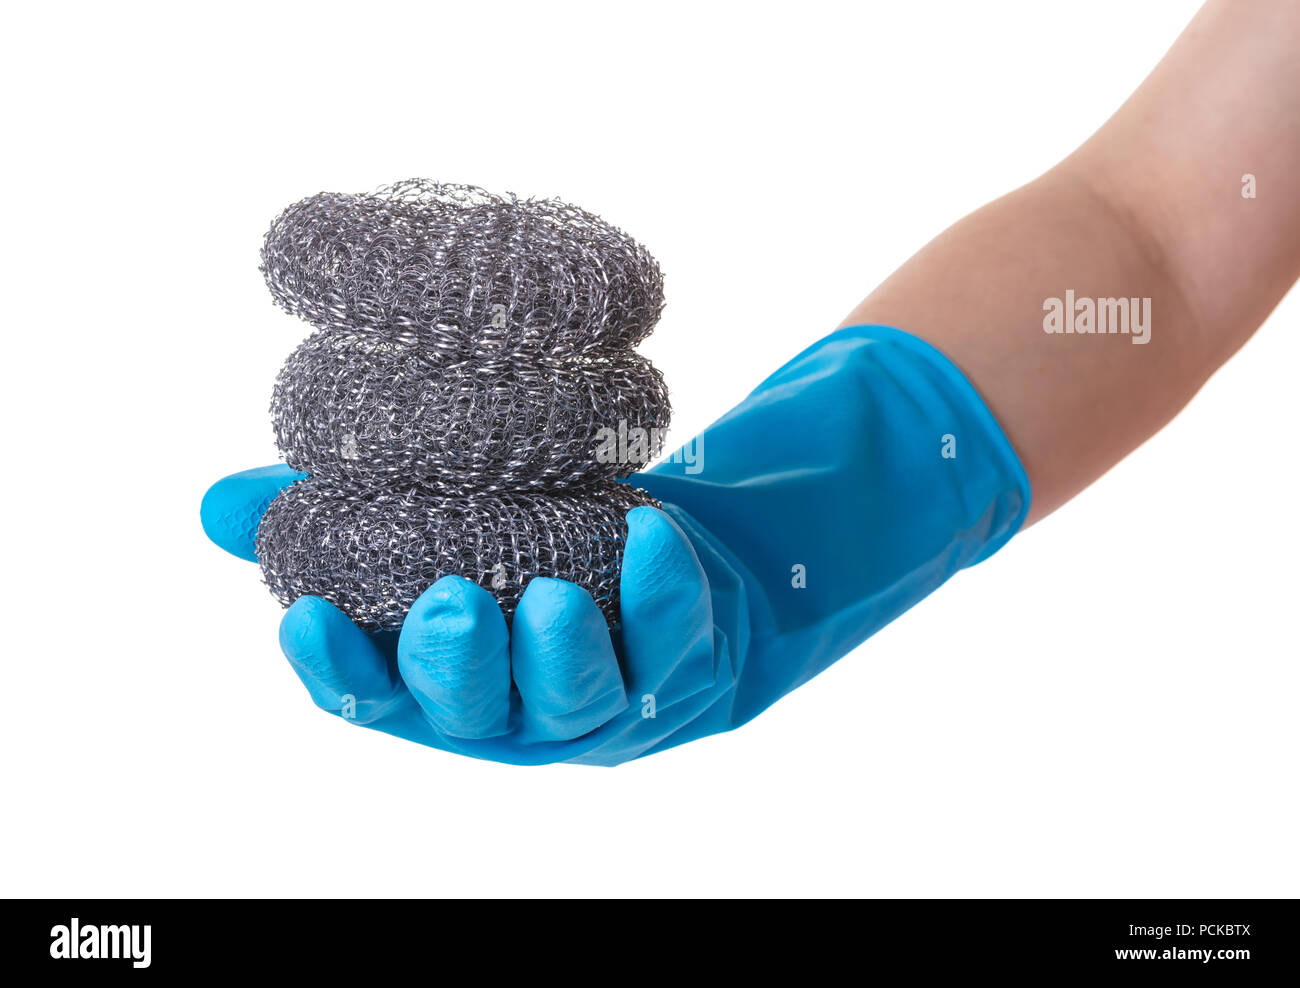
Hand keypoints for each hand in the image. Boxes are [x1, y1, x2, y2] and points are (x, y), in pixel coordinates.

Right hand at [202, 465, 740, 765]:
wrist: (658, 575)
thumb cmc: (519, 560)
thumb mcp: (426, 541)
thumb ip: (331, 527)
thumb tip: (223, 505)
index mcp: (438, 682)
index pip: (373, 695)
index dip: (337, 668)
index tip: (307, 616)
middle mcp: (511, 706)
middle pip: (474, 710)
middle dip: (457, 664)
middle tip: (451, 604)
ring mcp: (597, 696)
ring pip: (575, 696)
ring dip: (561, 652)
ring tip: (552, 597)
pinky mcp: (674, 663)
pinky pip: (670, 638)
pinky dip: (660, 591)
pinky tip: (649, 534)